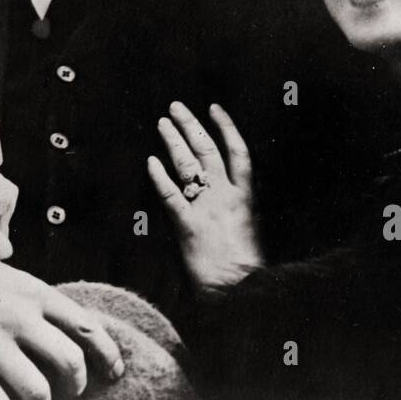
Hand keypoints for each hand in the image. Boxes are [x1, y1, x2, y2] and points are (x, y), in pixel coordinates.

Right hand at [0, 231, 124, 399]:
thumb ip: (36, 300)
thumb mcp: (7, 276)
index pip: (87, 326)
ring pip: (39, 391)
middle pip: (71, 362)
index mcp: (33, 292)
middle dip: (75, 386)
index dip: (108, 354)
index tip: (113, 372)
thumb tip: (69, 326)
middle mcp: (18, 316)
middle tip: (66, 393)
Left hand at [147, 101, 263, 293]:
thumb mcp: (250, 232)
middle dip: (190, 126)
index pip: (237, 152)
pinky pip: (170, 195)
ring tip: (163, 123)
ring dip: (174, 142)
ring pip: (189, 166)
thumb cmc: (247, 270)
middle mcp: (225, 197)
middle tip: (175, 107)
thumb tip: (227, 198)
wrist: (240, 292)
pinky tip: (151, 162)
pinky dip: (160, 177)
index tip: (214, 108)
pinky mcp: (187, 226)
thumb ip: (237, 211)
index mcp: (245, 198)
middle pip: (207, 151)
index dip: (226, 127)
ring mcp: (206, 209)